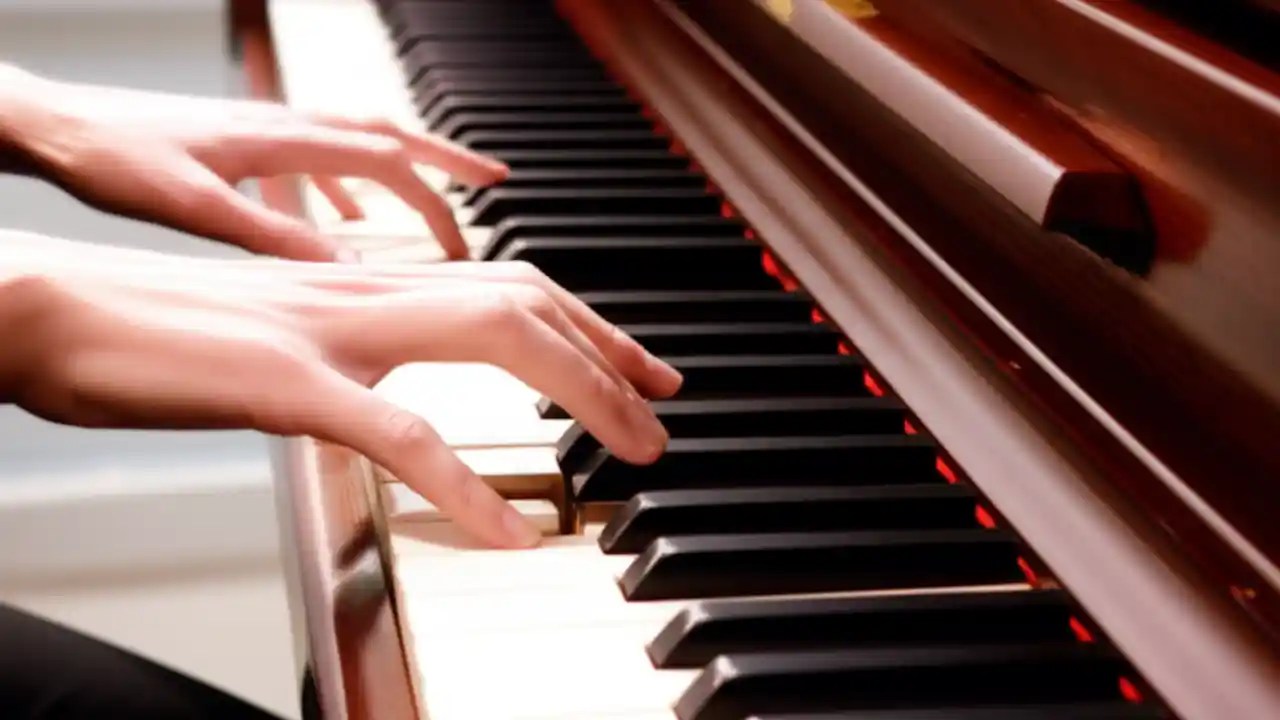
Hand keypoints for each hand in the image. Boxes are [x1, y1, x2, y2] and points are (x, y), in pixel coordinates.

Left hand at [0, 65, 505, 260]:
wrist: (53, 125)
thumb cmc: (112, 158)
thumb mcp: (198, 208)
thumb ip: (277, 236)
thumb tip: (351, 267)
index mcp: (283, 138)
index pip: (388, 158)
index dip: (439, 193)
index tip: (474, 226)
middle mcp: (284, 125)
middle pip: (389, 136)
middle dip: (445, 163)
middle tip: (492, 187)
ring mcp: (266, 132)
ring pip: (356, 143)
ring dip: (403, 170)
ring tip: (431, 203)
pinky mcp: (244, 146)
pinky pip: (316, 159)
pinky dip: (347, 186)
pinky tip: (344, 219)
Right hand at [0, 232, 681, 547]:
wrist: (50, 312)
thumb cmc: (155, 337)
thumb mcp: (280, 342)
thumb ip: (349, 354)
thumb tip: (397, 384)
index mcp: (360, 288)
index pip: (502, 283)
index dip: (584, 320)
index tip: (638, 365)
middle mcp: (361, 296)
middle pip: (523, 298)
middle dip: (609, 351)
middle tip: (663, 407)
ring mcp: (330, 334)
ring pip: (489, 336)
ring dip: (577, 393)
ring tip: (631, 452)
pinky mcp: (286, 385)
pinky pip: (399, 430)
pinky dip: (466, 483)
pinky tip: (515, 532)